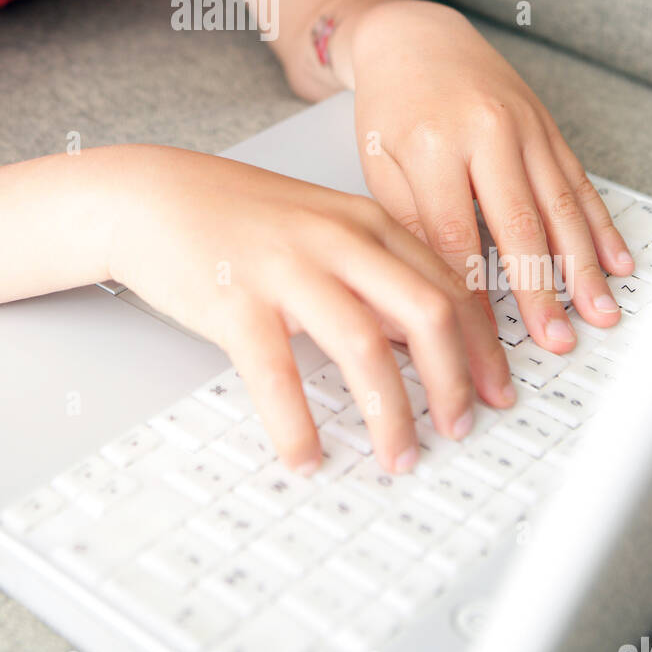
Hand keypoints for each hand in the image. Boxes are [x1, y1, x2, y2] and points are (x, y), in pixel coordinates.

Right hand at [105, 144, 514, 475]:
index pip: (450, 285)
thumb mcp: (321, 226)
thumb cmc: (236, 216)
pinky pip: (279, 376)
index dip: (484, 347)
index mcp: (364, 222)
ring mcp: (285, 269)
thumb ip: (374, 271)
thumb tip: (423, 338)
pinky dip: (299, 427)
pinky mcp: (234, 302)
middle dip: (457, 381)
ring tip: (397, 456)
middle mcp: (334, 240)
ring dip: (392, 415)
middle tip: (461, 428)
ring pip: (365, 347)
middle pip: (428, 312)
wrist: (153, 195)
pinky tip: (307, 456)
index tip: (498, 391)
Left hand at [350, 0, 634, 357]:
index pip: (456, 241)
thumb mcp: (378, 164)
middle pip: (519, 228)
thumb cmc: (390, 106)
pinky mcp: (547, 126)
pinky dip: (600, 226)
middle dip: (540, 293)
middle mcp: (486, 132)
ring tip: (597, 313)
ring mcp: (524, 127)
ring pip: (561, 207)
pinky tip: (615, 262)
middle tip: (555, 342)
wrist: (414, 37)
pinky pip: (579, 182)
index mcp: (433, 146)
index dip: (472, 300)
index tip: (481, 344)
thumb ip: (407, 225)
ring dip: (583, 267)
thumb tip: (428, 290)